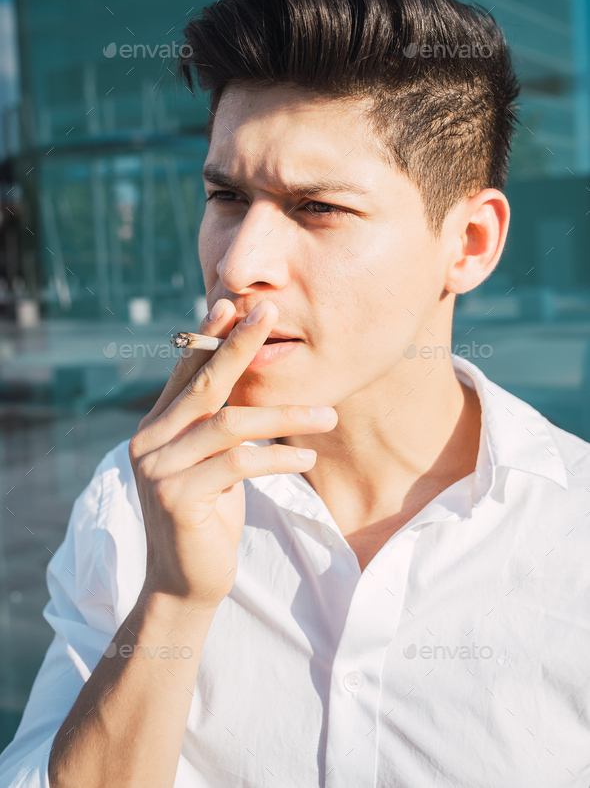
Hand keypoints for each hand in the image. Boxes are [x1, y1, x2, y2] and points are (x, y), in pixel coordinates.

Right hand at [128, 299, 337, 609]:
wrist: (186, 582)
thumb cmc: (208, 515)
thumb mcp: (210, 462)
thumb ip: (215, 424)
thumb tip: (245, 377)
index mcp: (156, 426)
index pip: (186, 371)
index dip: (210, 337)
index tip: (235, 305)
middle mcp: (149, 440)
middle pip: (204, 383)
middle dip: (239, 345)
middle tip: (272, 313)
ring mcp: (158, 469)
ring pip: (229, 424)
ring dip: (283, 415)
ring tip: (327, 415)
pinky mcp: (178, 498)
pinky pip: (238, 465)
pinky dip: (277, 457)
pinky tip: (307, 455)